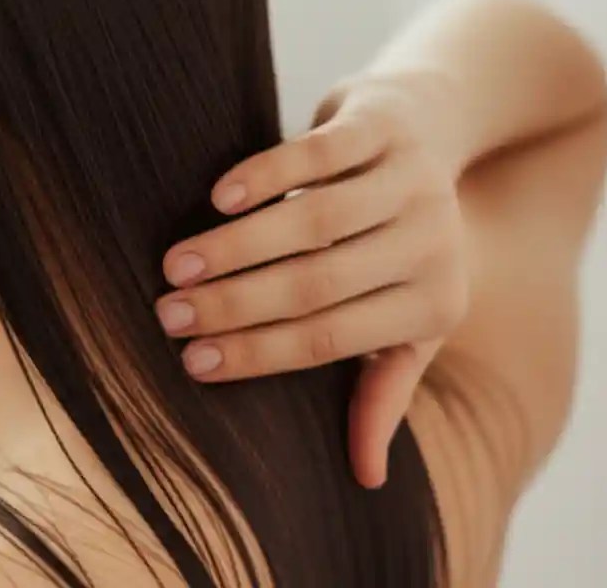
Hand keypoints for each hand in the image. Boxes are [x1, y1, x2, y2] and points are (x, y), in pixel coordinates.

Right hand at [156, 74, 469, 487]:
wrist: (439, 125)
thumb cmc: (403, 240)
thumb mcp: (412, 317)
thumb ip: (384, 387)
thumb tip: (368, 480)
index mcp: (434, 305)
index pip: (332, 338)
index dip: (260, 352)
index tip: (193, 363)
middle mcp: (429, 244)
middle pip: (318, 283)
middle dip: (236, 304)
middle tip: (167, 316)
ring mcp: (408, 181)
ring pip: (314, 220)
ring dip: (238, 246)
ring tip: (175, 267)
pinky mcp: (380, 125)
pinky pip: (319, 154)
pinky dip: (268, 175)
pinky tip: (219, 197)